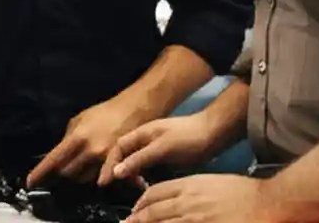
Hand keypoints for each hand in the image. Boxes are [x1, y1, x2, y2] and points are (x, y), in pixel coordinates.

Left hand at [27, 97, 151, 186]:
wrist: (133, 109)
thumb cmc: (105, 113)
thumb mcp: (79, 119)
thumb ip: (67, 137)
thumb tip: (58, 152)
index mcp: (76, 137)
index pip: (53, 160)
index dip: (40, 173)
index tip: (30, 182)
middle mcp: (89, 150)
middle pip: (67, 173)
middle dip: (64, 171)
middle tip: (67, 165)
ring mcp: (104, 158)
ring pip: (84, 178)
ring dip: (80, 174)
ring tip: (86, 162)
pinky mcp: (117, 163)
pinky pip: (102, 179)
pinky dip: (99, 178)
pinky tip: (99, 177)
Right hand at [99, 115, 216, 185]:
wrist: (214, 133)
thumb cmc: (187, 138)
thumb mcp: (162, 148)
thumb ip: (139, 159)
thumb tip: (115, 172)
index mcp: (141, 132)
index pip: (117, 148)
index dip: (108, 164)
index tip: (104, 182)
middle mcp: (145, 139)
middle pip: (124, 155)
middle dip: (119, 170)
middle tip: (121, 186)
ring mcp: (155, 147)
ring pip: (135, 162)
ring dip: (131, 174)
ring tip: (135, 187)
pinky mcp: (165, 156)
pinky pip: (147, 166)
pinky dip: (143, 175)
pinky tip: (146, 184)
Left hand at [127, 174, 267, 222]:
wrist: (265, 202)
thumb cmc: (242, 193)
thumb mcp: (212, 183)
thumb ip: (192, 190)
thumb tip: (178, 198)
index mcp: (189, 185)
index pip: (156, 192)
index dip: (142, 202)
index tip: (136, 209)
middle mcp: (187, 200)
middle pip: (153, 210)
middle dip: (137, 219)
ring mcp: (194, 217)